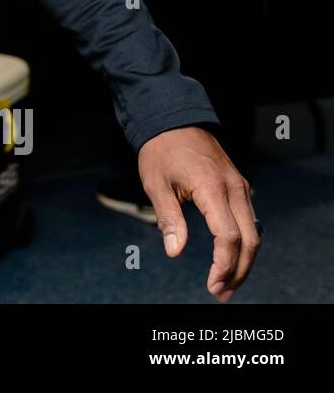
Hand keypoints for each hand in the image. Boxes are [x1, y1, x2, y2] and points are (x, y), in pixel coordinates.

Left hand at [138, 126, 259, 301]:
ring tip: (226, 283)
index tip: (212, 283)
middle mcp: (235, 188)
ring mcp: (241, 186)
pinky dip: (245, 242)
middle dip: (239, 270)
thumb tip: (175, 252)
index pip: (228, 236)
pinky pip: (250, 220)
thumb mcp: (156, 184)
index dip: (223, 264)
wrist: (173, 119)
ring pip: (255, 232)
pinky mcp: (240, 186)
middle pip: (250, 240)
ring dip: (244, 260)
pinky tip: (232, 258)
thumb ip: (168, 219)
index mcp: (213, 188)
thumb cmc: (160, 151)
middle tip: (221, 292)